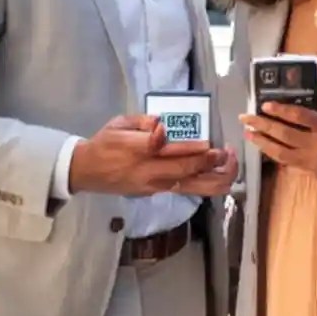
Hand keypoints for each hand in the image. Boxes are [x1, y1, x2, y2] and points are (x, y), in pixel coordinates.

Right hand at [68, 115, 227, 196]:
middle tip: (226, 152)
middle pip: (185, 170)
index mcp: (137, 150)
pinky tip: (219, 173)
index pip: (168, 151)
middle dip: (211, 162)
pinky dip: (207, 183)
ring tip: (230, 165)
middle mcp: (149, 171)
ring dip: (215, 179)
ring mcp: (155, 186)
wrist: (86, 171)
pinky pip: (187, 189)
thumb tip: (161, 125)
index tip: (209, 143)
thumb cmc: (105, 143)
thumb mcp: (120, 123)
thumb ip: (142, 122)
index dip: (191, 148)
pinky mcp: (157, 192)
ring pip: (192, 187)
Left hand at [239, 98, 316, 182]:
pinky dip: (273, 153)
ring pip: (280, 152)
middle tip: (246, 118)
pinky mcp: (309, 173)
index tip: (265, 105)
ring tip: (248, 133)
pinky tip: (263, 146)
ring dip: (262, 142)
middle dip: (263, 125)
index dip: (281, 110)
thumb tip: (309, 97)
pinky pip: (286, 162)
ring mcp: (312, 162)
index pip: (300, 117)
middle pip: (285, 134)